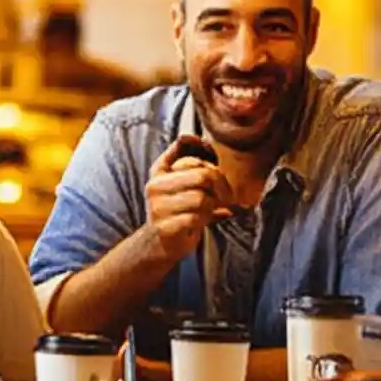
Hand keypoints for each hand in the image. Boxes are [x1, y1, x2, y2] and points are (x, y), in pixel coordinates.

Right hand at [143, 136, 235, 262]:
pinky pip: (198, 217)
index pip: (194, 160)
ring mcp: (159, 208)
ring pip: (202, 199)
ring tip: (209, 210)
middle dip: (220, 186)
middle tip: (226, 197)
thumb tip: (192, 136)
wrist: (160, 243)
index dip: (212, 167)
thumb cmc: (175, 209)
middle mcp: (155, 187)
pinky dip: (206, 220)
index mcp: (159, 172)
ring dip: (212, 206)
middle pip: (202, 176)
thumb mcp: (176, 181)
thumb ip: (183, 158)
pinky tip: (201, 222)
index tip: (218, 176)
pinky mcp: (166, 226)